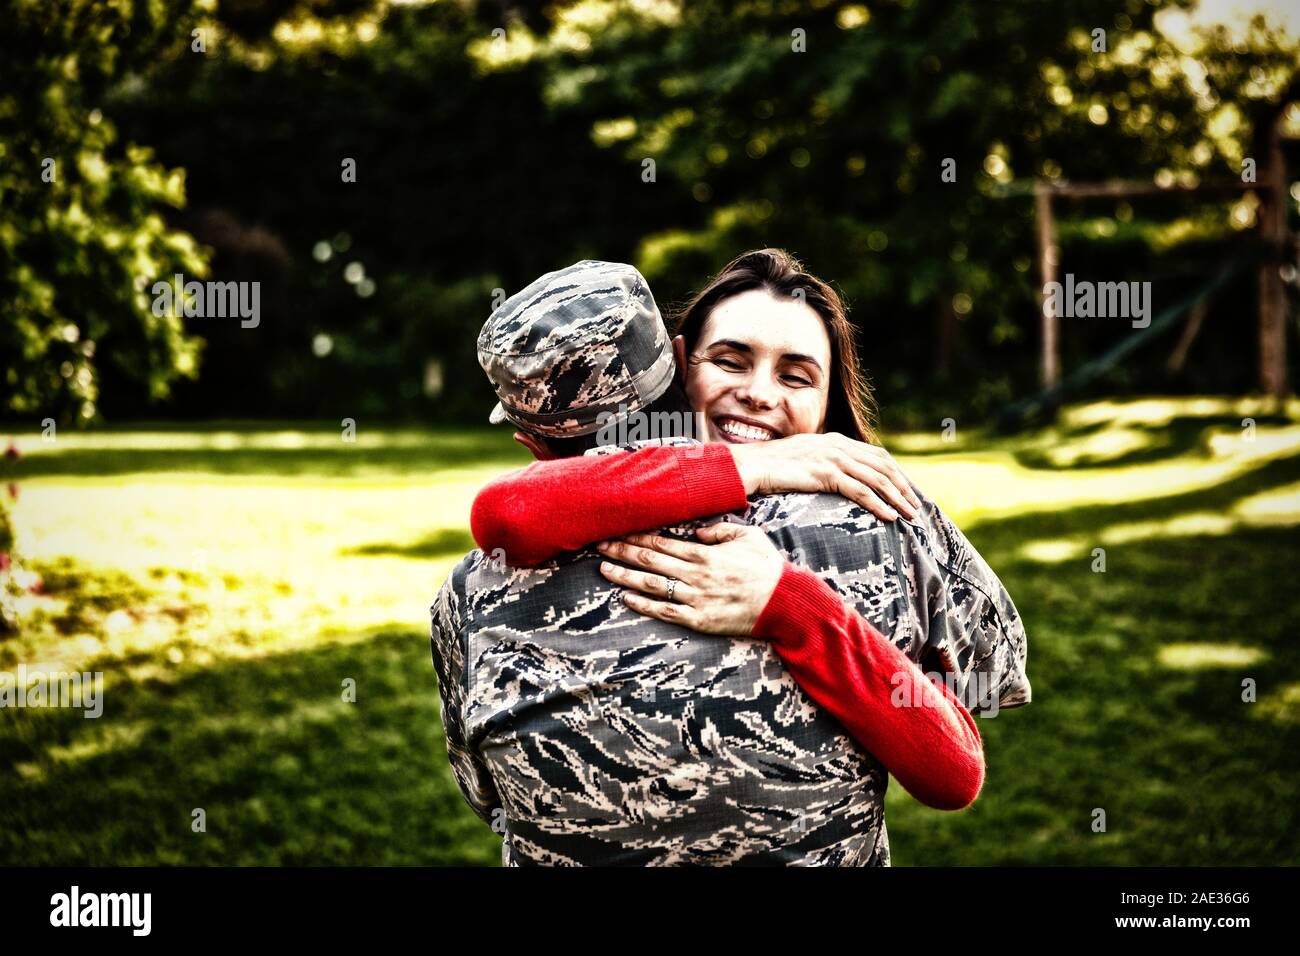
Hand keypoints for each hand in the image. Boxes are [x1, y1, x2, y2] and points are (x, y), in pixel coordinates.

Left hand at [595, 523, 784, 634]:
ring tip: (604, 570)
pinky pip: (665, 612)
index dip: (635, 537)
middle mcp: (695, 575)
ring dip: (624, 577)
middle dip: (621, 552)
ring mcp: (695, 599)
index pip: (661, 543)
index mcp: (705, 553)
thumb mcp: (748, 535)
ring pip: (652, 586)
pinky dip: (643, 605)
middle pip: (649, 562)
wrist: (785, 603)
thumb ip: (719, 530)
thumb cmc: (767, 567)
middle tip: (599, 546)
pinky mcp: (699, 620)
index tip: (616, 531)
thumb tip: (696, 531)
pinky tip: (626, 598)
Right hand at [727, 432, 920, 520]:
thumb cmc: (772, 468)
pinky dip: (877, 503)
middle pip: (883, 466)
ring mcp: (831, 457)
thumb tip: (837, 479)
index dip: (897, 473)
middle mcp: (837, 445)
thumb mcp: (803, 460)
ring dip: (897, 498)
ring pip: (876, 478)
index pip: (877, 455)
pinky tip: (888, 516)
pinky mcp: (823, 472)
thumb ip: (823, 464)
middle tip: (917, 506)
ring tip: (909, 515)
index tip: (909, 491)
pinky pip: (859, 490)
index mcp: (835, 440)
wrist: (750, 466)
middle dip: (904, 487)